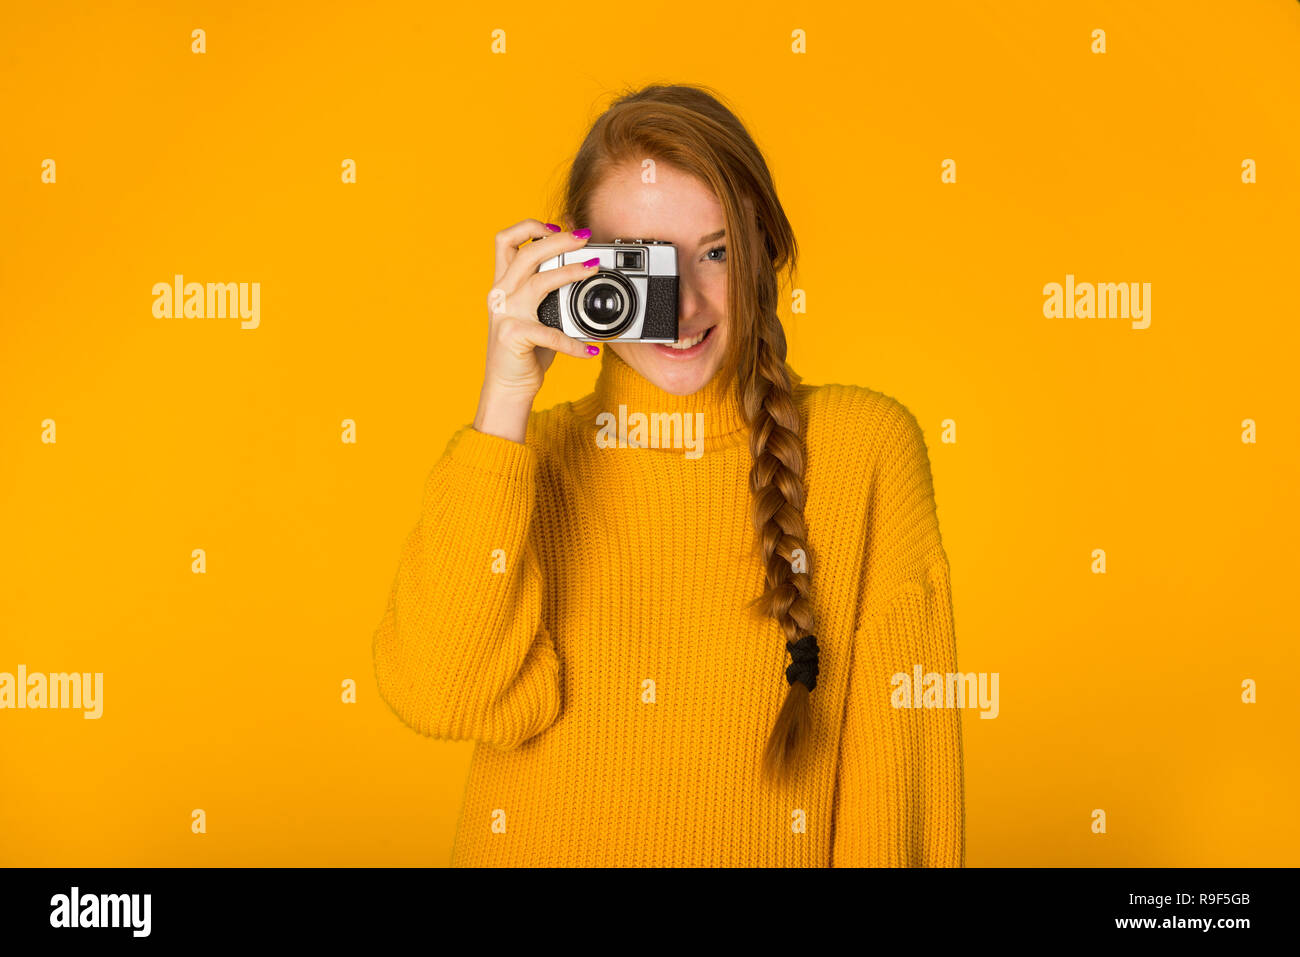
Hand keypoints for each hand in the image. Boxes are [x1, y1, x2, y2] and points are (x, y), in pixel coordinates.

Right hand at [473, 219, 600, 441]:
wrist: (506, 386)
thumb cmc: (524, 349)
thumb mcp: (531, 313)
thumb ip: (544, 290)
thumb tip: (577, 268)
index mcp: (502, 284)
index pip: (505, 240)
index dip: (528, 226)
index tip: (555, 226)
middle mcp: (501, 295)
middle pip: (526, 253)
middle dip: (558, 240)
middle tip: (584, 237)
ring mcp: (506, 315)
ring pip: (538, 282)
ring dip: (569, 272)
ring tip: (592, 269)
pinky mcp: (514, 337)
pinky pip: (550, 335)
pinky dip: (574, 343)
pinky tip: (591, 349)